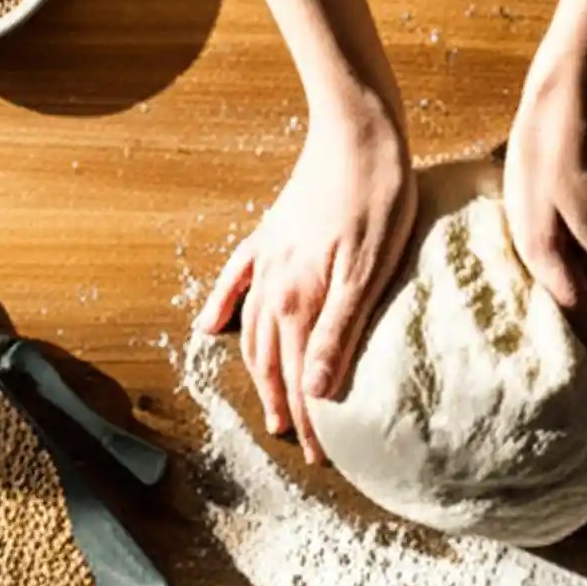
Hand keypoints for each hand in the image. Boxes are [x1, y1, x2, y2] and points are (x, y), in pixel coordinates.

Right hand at [198, 99, 416, 462]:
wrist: (356, 130)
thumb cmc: (377, 197)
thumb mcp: (369, 272)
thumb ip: (339, 332)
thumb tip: (315, 391)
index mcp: (300, 301)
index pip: (301, 377)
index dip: (308, 419)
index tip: (320, 456)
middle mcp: (274, 286)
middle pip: (272, 361)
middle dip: (283, 405)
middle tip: (296, 442)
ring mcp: (268, 259)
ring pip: (252, 330)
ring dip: (258, 371)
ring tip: (268, 402)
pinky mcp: (270, 233)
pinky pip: (235, 279)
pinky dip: (222, 307)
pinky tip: (209, 326)